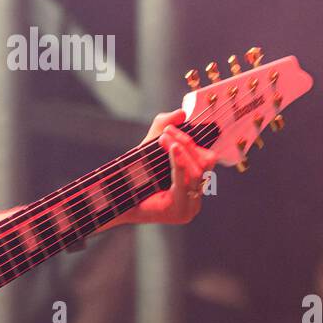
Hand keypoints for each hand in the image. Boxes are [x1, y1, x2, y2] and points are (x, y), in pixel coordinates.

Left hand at [122, 109, 217, 225]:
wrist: (116, 201)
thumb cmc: (135, 177)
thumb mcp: (150, 148)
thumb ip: (164, 128)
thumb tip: (181, 112)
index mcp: (194, 185)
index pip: (206, 158)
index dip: (192, 141)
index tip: (172, 128)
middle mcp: (196, 197)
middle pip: (206, 162)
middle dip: (188, 143)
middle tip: (166, 132)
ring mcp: (190, 206)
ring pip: (198, 170)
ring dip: (182, 150)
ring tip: (164, 138)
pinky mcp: (180, 210)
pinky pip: (186, 181)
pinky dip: (180, 162)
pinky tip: (173, 149)